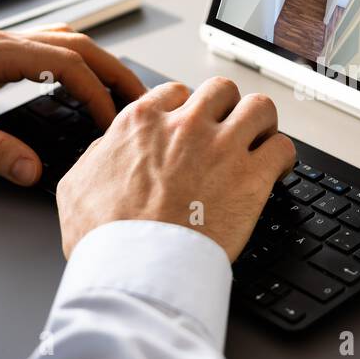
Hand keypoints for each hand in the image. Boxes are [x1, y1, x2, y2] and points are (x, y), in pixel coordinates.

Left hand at [0, 26, 146, 184]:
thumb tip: (32, 171)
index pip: (68, 64)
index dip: (97, 92)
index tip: (111, 121)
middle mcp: (4, 42)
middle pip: (78, 45)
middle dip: (114, 71)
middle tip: (142, 98)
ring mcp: (1, 46)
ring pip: (66, 45)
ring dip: (98, 66)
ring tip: (121, 92)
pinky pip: (49, 53)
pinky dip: (75, 67)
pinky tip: (80, 87)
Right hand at [56, 76, 295, 260]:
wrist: (135, 268)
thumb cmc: (104, 236)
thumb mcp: (76, 185)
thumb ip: (96, 157)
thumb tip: (106, 149)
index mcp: (141, 123)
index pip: (176, 93)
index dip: (188, 111)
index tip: (193, 127)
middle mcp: (185, 126)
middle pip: (221, 91)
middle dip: (227, 109)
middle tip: (230, 132)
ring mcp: (222, 148)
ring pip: (259, 107)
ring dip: (262, 123)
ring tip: (260, 142)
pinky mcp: (251, 178)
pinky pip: (282, 148)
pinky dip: (283, 157)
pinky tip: (276, 170)